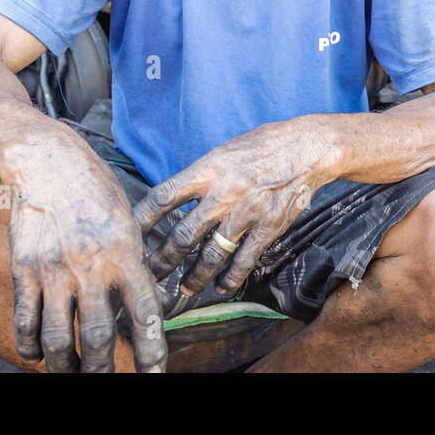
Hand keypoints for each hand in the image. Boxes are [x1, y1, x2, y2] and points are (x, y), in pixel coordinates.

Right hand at [2, 132, 167, 372]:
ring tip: (71, 374)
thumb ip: (136, 263)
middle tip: (104, 381)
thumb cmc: (94, 190)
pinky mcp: (25, 269)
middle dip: (102, 370)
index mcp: (125, 253)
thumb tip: (149, 305)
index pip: (144, 314)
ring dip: (66, 367)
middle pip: (99, 337)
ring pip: (59, 339)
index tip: (154, 377)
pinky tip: (38, 354)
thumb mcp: (128, 220)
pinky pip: (26, 321)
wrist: (47, 162)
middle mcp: (91, 265)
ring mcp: (55, 269)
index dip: (151, 352)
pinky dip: (31, 346)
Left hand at [132, 119, 332, 297]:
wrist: (307, 148)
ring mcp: (246, 213)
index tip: (128, 236)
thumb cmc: (262, 145)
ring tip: (184, 289)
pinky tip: (221, 287)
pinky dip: (231, 278)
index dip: (141, 219)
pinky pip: (244, 260)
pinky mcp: (268, 227)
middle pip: (182, 235)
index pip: (163, 197)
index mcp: (207, 170)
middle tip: (148, 275)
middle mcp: (223, 193)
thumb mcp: (223, 152)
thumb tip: (175, 197)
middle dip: (162, 260)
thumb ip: (201, 176)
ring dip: (194, 277)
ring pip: (211, 255)